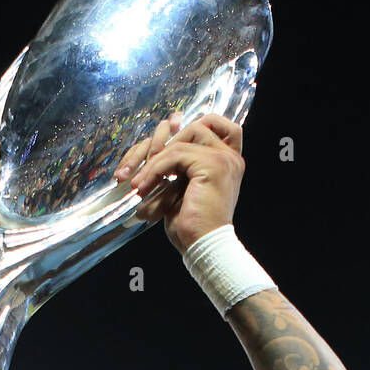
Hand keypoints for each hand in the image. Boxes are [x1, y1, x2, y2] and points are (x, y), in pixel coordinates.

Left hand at [114, 113, 244, 254]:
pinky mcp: (212, 164)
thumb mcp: (182, 188)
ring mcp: (223, 158)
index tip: (168, 138)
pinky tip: (145, 187)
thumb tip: (158, 143)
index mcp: (227, 161)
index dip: (191, 124)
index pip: (215, 124)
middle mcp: (230, 156)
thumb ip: (178, 165)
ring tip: (139, 184)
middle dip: (164, 142)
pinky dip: (155, 169)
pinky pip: (175, 154)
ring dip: (154, 161)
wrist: (202, 245)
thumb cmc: (191, 226)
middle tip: (143, 168)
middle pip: (196, 125)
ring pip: (180, 141)